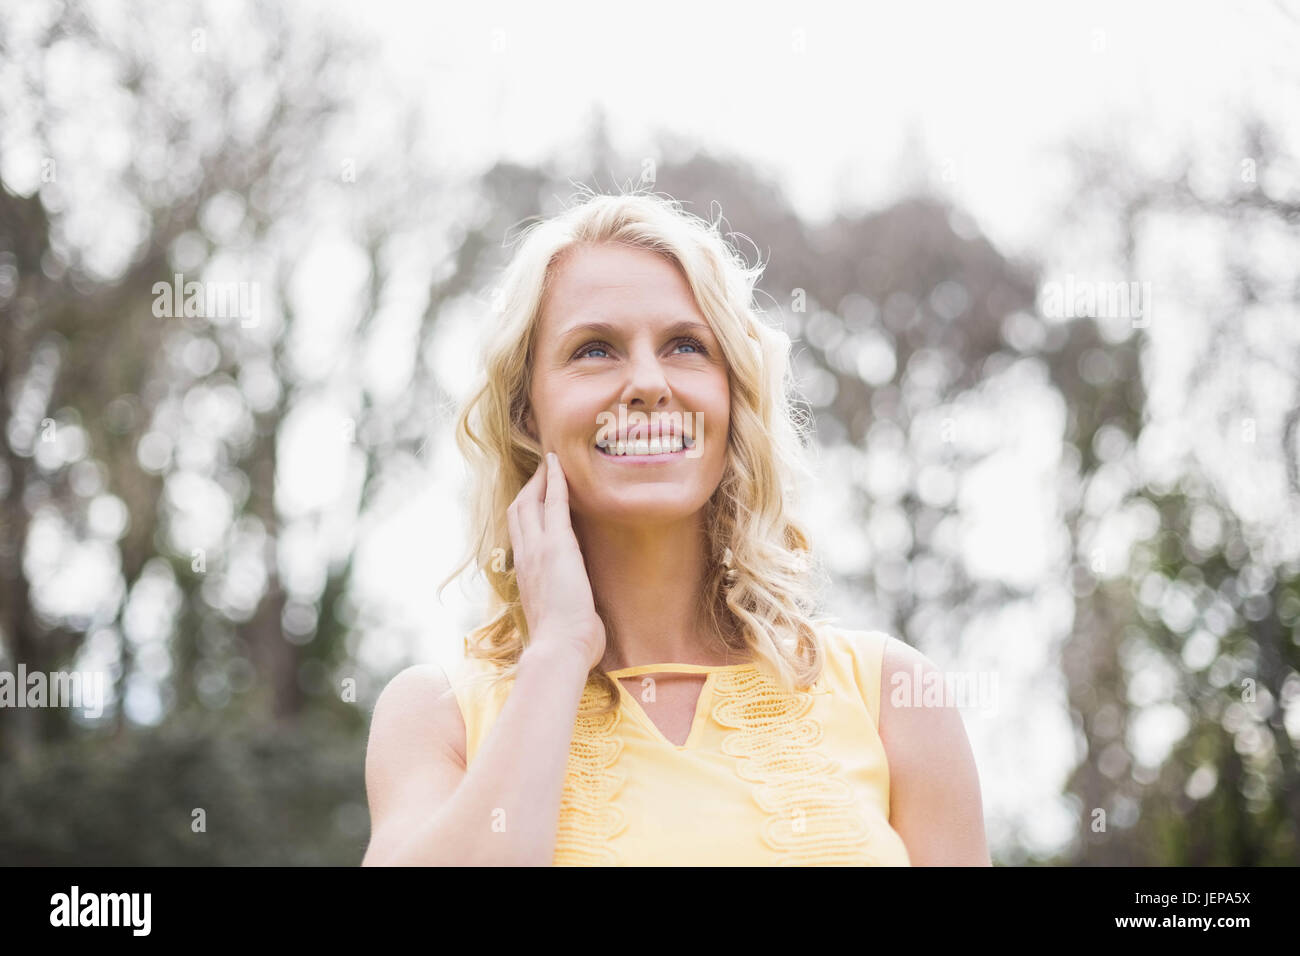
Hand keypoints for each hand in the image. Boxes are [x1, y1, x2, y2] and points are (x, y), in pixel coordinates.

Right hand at [506, 452, 606, 671]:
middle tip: (541, 469)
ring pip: (531, 502)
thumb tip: (580, 615)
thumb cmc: (565, 646)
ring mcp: (538, 550)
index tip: (534, 497)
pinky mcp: (557, 546)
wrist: (559, 651)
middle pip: (518, 511)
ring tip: (551, 462)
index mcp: (526, 576)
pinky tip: (558, 464)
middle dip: (529, 487)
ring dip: (541, 479)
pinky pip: (554, 504)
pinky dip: (556, 481)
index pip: (519, 534)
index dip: (524, 512)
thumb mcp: (559, 620)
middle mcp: (526, 558)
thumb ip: (565, 608)